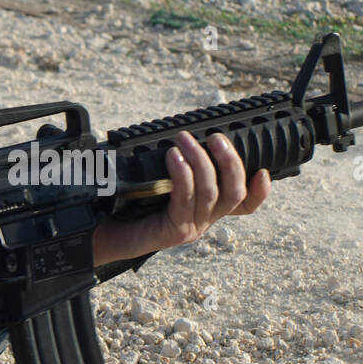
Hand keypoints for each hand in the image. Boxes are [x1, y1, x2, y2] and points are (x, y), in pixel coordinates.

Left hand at [91, 131, 269, 265]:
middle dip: (230, 161)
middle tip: (215, 137)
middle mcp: (203, 220)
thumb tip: (183, 132)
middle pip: (234, 193)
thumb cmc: (125, 200)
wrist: (100, 231)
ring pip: (211, 193)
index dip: (260, 192)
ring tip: (184, 140)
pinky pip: (186, 200)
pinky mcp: (174, 231)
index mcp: (205, 208)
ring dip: (201, 160)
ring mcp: (190, 228)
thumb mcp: (157, 176)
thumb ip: (176, 162)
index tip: (263, 171)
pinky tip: (174, 157)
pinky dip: (183, 175)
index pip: (244, 205)